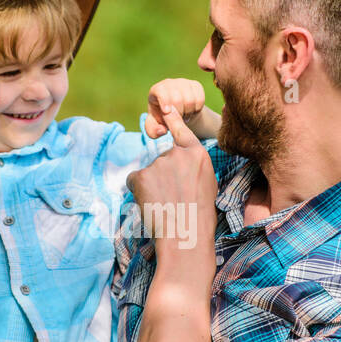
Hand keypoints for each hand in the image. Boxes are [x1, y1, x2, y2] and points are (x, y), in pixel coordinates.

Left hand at [125, 105, 217, 262]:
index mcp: (198, 154)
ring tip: (165, 205)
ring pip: (148, 173)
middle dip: (163, 177)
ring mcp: (159, 163)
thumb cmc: (199, 217)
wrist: (186, 236)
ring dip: (152, 187)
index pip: (182, 131)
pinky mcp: (142, 175)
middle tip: (174, 200)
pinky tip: (152, 205)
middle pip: (162, 160)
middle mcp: (178, 153)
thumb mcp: (206, 185)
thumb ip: (191, 168)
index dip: (172, 118)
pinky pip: (134, 181)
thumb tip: (175, 166)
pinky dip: (138, 193)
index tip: (165, 105)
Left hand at [146, 79, 207, 137]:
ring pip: (190, 100)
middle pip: (177, 98)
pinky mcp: (195, 85)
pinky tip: (191, 112)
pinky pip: (200, 99)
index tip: (167, 112)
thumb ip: (153, 131)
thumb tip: (162, 130)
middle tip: (177, 120)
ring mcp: (183, 82)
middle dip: (178, 114)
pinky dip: (196, 109)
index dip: (164, 101)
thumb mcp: (155, 127)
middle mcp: (169, 83)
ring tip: (183, 117)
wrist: (179, 112)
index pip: (160, 91)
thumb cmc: (164, 119)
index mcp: (156, 90)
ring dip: (187, 113)